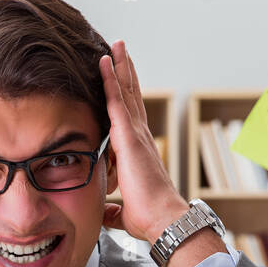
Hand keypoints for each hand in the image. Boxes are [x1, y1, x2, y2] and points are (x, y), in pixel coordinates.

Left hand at [98, 40, 189, 242]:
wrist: (163, 220)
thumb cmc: (149, 217)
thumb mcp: (122, 211)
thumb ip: (112, 208)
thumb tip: (105, 211)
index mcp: (138, 152)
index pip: (130, 118)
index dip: (125, 97)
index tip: (121, 79)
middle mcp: (140, 138)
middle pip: (131, 97)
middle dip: (126, 72)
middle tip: (121, 50)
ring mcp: (136, 136)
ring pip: (126, 93)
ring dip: (120, 67)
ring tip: (115, 46)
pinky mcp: (129, 138)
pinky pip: (117, 102)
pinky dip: (110, 81)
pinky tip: (105, 63)